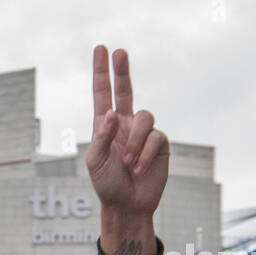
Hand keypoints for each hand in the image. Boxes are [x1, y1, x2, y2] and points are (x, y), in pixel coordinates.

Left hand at [87, 46, 167, 254]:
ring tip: (127, 164)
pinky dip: (144, 153)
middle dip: (122, 71)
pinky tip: (138, 168)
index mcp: (105, 126)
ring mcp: (143, 132)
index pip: (102, 94)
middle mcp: (125, 124)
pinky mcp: (160, 143)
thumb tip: (110, 113)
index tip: (101, 49)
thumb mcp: (95, 162)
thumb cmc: (107, 184)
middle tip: (120, 52)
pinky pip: (155, 138)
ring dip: (134, 142)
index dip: (101, 73)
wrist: (128, 204)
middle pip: (126, 90)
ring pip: (145, 118)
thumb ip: (101, 137)